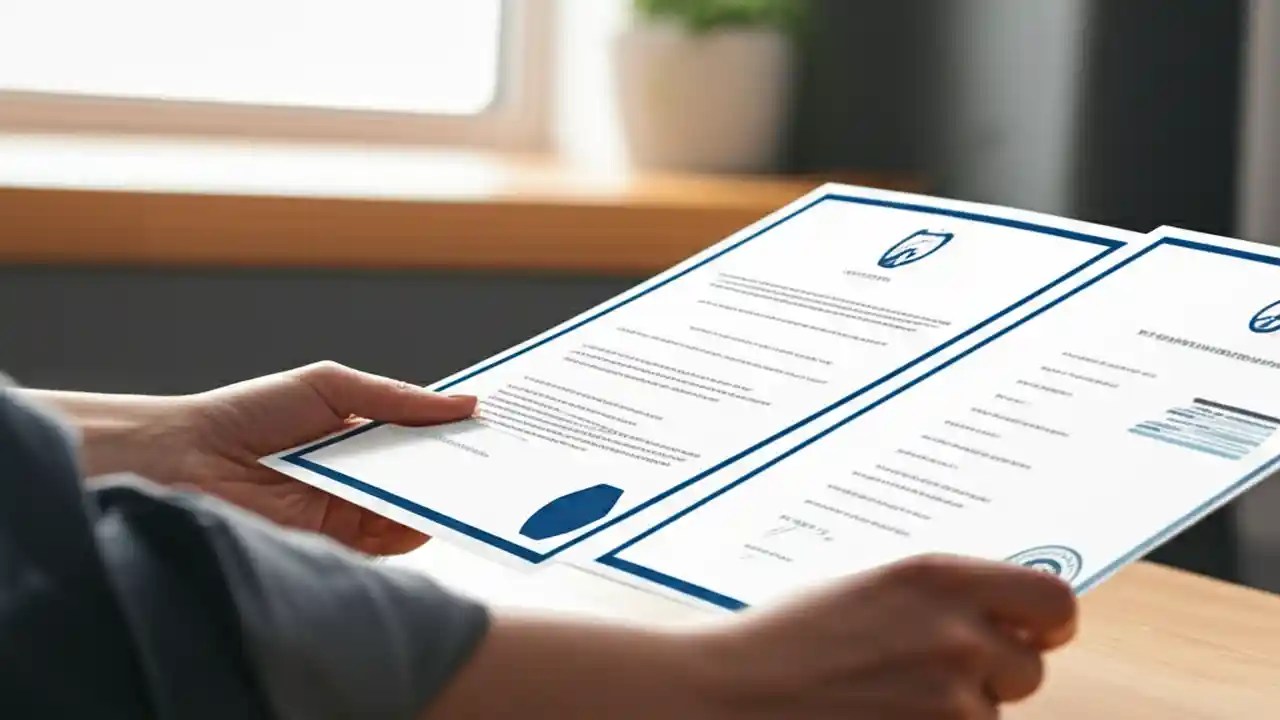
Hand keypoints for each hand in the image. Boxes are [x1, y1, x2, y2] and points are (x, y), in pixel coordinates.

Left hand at [41, 362, 475, 554]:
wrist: (181, 460)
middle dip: (463, 469)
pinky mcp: (337, 545)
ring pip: (414, 508)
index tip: (501, 428)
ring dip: (443, 498)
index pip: (423, 438)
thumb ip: (396, 398)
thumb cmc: (246, 413)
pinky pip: (389, 541)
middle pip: (426, 475)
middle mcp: (361, 477)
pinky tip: (434, 512)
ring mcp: (351, 512)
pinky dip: (414, 529)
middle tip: (506, 461)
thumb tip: (465, 402)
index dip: (459, 434)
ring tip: (479, 484)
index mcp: (361, 435)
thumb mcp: (330, 385)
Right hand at [425, 554, 1077, 718]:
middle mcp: (955, 632)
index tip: (1029, 634)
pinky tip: (877, 719)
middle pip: (1028, 667)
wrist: (724, 699)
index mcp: (936, 577)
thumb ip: (938, 598)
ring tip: (883, 700)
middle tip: (922, 676)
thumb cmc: (780, 644)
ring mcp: (948, 700)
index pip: (1051, 601)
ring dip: (954, 713)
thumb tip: (999, 612)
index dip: (1042, 623)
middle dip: (987, 675)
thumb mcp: (866, 592)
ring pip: (992, 715)